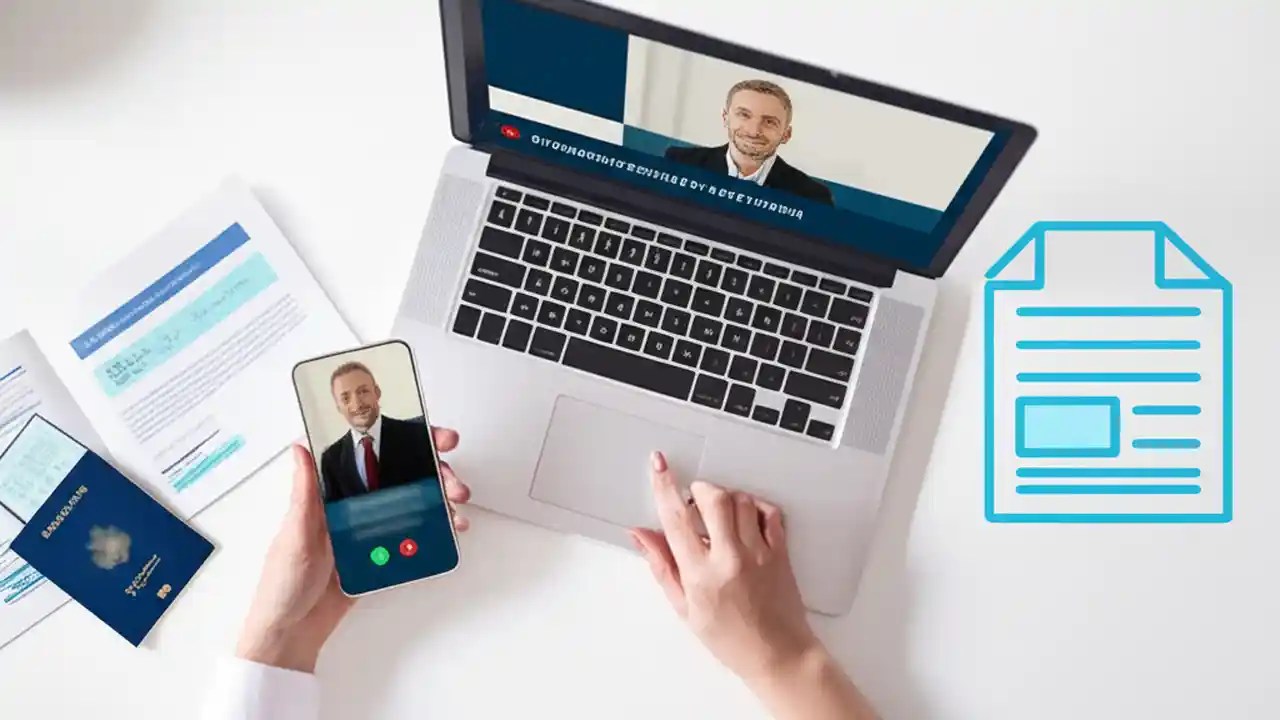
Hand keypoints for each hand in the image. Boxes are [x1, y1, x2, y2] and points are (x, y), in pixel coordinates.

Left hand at [236, 427, 470, 672]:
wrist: (293, 633)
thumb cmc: (284, 583)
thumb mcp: (295, 534)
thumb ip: (304, 493)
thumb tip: (300, 446)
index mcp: (331, 493)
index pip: (370, 453)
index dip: (404, 437)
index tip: (431, 435)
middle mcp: (355, 505)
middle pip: (402, 475)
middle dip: (434, 470)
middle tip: (453, 480)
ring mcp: (371, 529)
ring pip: (414, 502)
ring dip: (441, 499)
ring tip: (455, 507)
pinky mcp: (382, 554)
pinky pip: (414, 536)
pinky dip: (436, 530)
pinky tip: (450, 529)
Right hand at [631, 452, 876, 719]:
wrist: (777, 655)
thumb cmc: (730, 638)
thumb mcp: (684, 607)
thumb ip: (662, 566)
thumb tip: (641, 534)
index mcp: (700, 574)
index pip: (676, 518)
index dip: (664, 485)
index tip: (659, 463)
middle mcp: (730, 558)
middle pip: (713, 498)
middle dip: (700, 490)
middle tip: (695, 502)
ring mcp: (759, 553)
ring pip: (741, 500)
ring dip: (727, 499)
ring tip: (721, 519)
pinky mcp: (781, 552)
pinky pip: (769, 512)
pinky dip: (755, 507)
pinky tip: (747, 522)